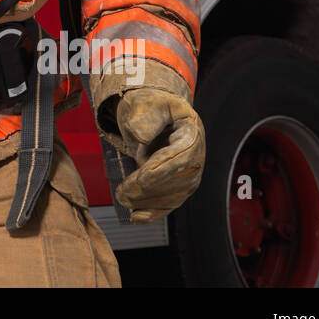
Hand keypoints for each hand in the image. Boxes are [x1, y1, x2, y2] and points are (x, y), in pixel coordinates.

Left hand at [112, 88, 205, 222]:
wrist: (155, 114)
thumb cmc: (150, 106)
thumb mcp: (145, 102)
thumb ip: (144, 117)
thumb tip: (139, 135)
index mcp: (191, 132)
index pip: (180, 156)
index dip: (161, 169)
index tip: (141, 177)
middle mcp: (196, 156)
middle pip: (177, 180)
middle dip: (149, 189)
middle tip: (123, 192)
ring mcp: (190, 174)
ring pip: (173, 196)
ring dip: (148, 202)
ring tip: (122, 199)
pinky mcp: (179, 186)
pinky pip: (170, 203)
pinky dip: (154, 213)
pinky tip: (135, 217)